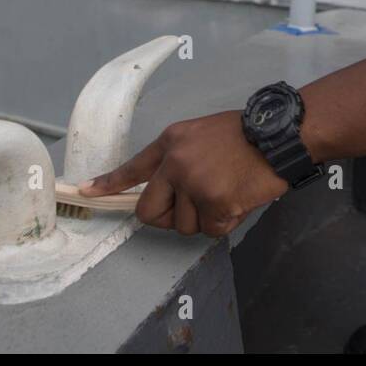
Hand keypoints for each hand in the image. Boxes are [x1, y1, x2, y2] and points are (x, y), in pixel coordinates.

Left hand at [77, 109, 287, 237]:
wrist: (279, 137)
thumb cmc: (245, 136)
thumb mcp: (201, 135)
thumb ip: (179, 159)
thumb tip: (167, 190)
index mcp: (171, 142)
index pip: (134, 168)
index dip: (109, 184)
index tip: (87, 192)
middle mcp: (176, 162)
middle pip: (149, 211)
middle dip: (167, 217)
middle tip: (193, 208)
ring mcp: (194, 183)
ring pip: (183, 225)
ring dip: (204, 219)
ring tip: (226, 192)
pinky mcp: (215, 203)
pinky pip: (210, 231)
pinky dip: (225, 223)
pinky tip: (237, 200)